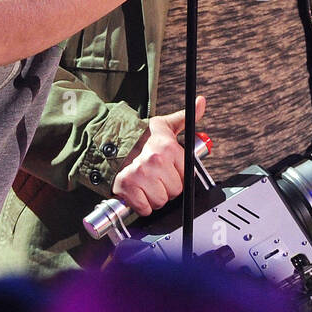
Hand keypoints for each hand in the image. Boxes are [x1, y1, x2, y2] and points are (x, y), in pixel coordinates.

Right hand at [111, 95, 205, 216]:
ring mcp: (140, 173)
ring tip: (146, 184)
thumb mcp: (164, 126)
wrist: (110, 145)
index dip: (178, 176)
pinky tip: (137, 192)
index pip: (187, 177)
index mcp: (168, 147)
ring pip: (160, 201)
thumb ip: (185, 118)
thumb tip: (201, 103)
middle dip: (166, 188)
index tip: (169, 170)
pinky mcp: (126, 186)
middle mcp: (155, 160)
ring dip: (154, 197)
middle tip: (156, 178)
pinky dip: (141, 205)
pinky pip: (144, 208)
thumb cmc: (140, 139)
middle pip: (174, 192)